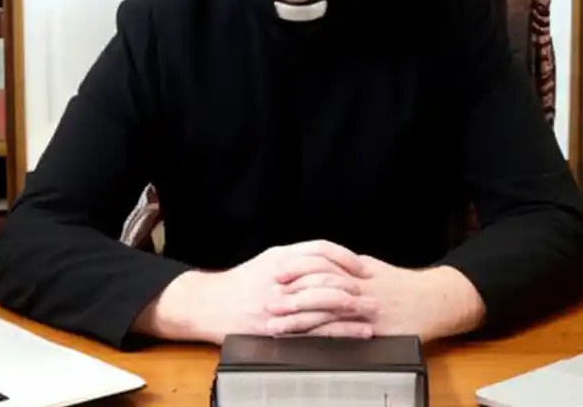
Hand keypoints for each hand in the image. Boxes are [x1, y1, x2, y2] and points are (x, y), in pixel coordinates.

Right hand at [137, 240, 378, 343]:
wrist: (208, 304)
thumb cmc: (239, 283)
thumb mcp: (267, 261)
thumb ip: (295, 258)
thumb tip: (327, 259)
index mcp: (281, 257)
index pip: (321, 251)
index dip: (346, 258)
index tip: (363, 267)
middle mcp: (282, 278)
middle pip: (327, 276)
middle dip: (354, 284)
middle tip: (373, 291)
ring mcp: (280, 303)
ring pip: (324, 302)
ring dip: (351, 307)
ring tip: (370, 311)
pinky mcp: (279, 327)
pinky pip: (315, 328)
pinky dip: (339, 330)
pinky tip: (355, 331)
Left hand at [270, 256, 485, 342]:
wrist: (434, 301)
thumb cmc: (402, 285)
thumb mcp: (373, 268)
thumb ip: (347, 266)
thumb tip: (321, 262)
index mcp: (357, 270)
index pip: (322, 264)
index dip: (298, 267)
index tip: (277, 271)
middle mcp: (360, 288)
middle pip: (321, 287)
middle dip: (292, 294)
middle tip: (269, 301)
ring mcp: (367, 310)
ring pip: (328, 310)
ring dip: (299, 318)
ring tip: (277, 325)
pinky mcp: (374, 330)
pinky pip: (344, 333)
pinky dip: (322, 336)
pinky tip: (306, 340)